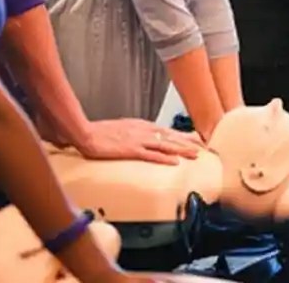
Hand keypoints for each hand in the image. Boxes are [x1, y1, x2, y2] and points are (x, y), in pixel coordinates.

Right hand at [76, 119, 202, 164]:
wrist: (85, 133)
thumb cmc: (100, 132)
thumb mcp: (122, 128)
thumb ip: (135, 133)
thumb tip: (145, 139)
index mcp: (141, 125)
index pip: (167, 131)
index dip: (182, 136)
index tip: (195, 140)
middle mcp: (143, 131)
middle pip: (171, 136)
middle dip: (188, 142)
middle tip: (203, 147)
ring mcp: (138, 140)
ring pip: (166, 145)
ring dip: (182, 150)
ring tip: (196, 154)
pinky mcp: (131, 150)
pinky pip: (151, 155)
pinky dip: (164, 158)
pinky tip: (175, 162)